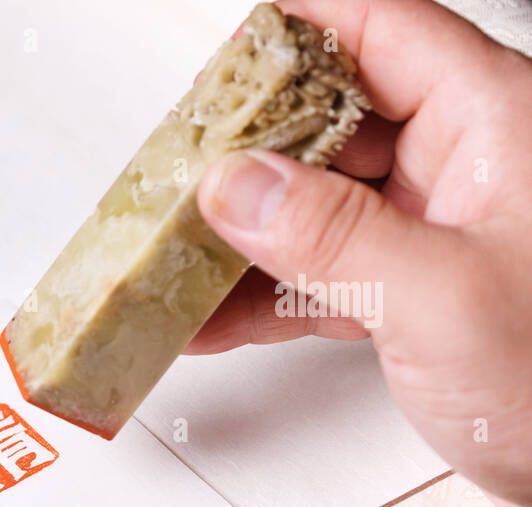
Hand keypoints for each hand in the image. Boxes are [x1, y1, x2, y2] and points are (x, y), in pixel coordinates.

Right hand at [191, 0, 531, 506]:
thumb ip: (331, 236)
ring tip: (174, 257)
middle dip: (244, 151)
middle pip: (330, 117)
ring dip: (240, 234)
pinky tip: (210, 317)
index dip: (291, 32)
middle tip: (172, 179)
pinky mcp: (414, 293)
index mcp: (494, 122)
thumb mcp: (441, 299)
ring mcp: (436, 231)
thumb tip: (237, 184)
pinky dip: (262, 295)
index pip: (377, 28)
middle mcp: (465, 165)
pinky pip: (319, 272)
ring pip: (315, 201)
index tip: (214, 67)